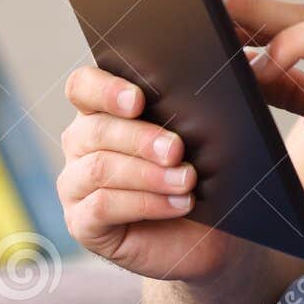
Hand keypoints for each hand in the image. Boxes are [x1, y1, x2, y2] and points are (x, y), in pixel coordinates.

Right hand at [58, 65, 254, 281]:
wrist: (209, 232)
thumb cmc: (202, 173)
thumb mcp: (203, 136)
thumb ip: (198, 105)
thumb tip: (227, 72)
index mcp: (103, 111)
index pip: (83, 87)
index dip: (105, 89)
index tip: (138, 100)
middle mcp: (82, 144)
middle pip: (95, 130)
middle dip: (141, 138)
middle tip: (178, 149)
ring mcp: (76, 185)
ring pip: (100, 169)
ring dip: (148, 174)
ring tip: (187, 180)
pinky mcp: (83, 224)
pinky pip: (103, 207)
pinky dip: (146, 203)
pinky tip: (179, 204)